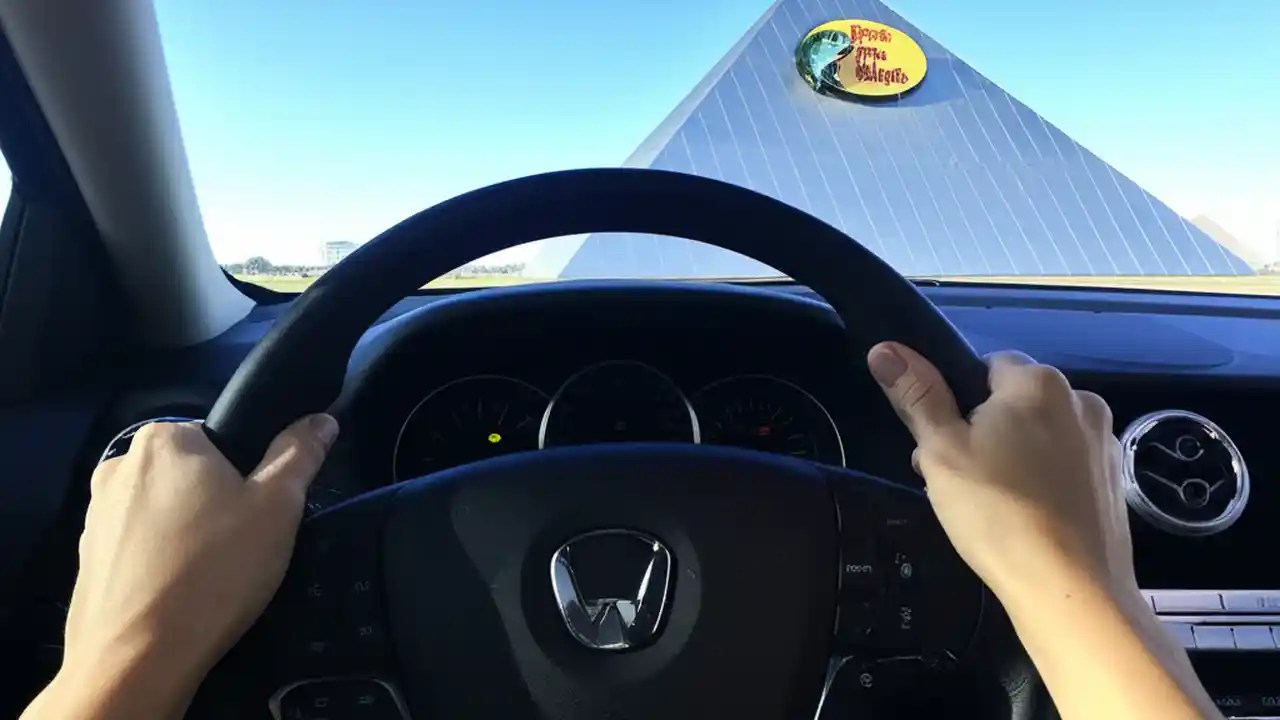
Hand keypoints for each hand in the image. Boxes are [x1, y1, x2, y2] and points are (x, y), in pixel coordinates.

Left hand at [23, 415, 337, 719]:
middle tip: (243, 545)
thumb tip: (321, 421)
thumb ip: (299, 455)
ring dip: (187, 533)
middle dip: (215, 502)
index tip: (259, 511)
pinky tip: (180, 592)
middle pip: (190, 475)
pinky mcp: (87, 557)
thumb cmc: (214, 570)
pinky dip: (161, 561)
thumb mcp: (277, 507)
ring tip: (212, 574)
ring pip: (163, 511)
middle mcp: (119, 465)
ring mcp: (95, 513)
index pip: (220, 438)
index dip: (247, 473)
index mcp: (166, 438)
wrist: (137, 658)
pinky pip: (138, 546)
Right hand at [866, 343, 1219, 717]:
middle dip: (985, 428)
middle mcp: (1080, 400)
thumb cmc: (996, 512)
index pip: (986, 364)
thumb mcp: (941, 451)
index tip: (942, 442)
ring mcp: (1104, 442)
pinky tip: (1027, 516)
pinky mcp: (1114, 482)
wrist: (1069, 588)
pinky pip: (1067, 464)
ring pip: (1042, 434)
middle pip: (1016, 400)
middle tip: (956, 477)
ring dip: (1015, 453)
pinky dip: (1045, 479)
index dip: (957, 400)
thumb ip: (917, 395)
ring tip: (990, 502)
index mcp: (1037, 381)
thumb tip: (885, 348)